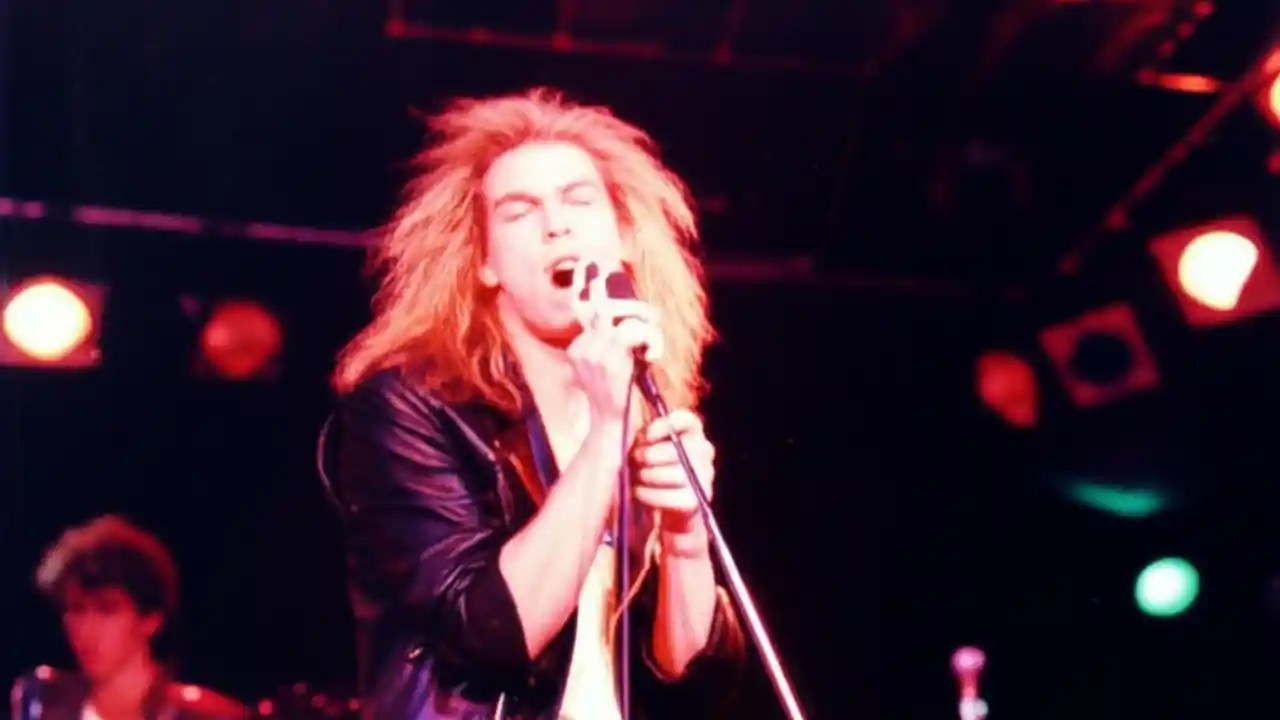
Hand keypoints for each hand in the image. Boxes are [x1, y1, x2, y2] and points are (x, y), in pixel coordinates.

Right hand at [567, 262, 662, 423]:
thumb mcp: (612, 368)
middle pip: (603, 305)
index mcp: (578, 347)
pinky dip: (650, 339)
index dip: (584, 283)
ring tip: (653, 339)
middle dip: (632, 305)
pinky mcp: (609, 359)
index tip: (589, 263)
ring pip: (621, 316)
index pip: (581, 307)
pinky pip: (633, 331)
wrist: (610, 428)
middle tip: (651, 316)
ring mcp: (592, 352)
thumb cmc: (616, 400)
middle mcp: (581, 346)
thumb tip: (631, 322)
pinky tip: (652, 356)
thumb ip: (614, 344)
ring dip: (645, 323)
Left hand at [630, 409, 715, 542]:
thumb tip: (630, 431)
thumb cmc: (651, 469)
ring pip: (677, 473)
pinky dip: (651, 495)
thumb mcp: (646, 447)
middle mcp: (704, 452)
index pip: (688, 420)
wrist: (666, 507)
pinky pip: (673, 497)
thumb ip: (643, 436)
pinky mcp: (697, 501)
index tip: (645, 435)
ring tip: (636, 477)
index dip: (665, 425)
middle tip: (635, 459)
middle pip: (680, 448)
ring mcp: (705, 477)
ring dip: (650, 475)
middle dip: (652, 454)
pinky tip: (639, 492)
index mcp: (693, 432)